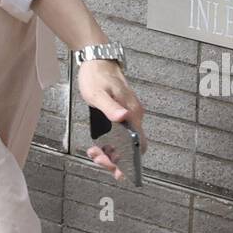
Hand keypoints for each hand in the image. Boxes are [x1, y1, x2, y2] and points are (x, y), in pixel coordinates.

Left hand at [76, 58, 145, 179]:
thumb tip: (123, 117)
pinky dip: (109, 144)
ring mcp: (128, 115)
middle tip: (98, 160)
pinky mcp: (121, 114)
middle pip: (131, 147)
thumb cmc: (97, 76)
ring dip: (111, 152)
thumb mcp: (98, 93)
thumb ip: (110, 107)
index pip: (138, 144)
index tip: (120, 172)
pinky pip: (119, 136)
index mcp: (132, 113)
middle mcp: (134, 116)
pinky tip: (97, 146)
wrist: (97, 60)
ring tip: (94, 153)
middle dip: (115, 158)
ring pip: (124, 143)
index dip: (131, 161)